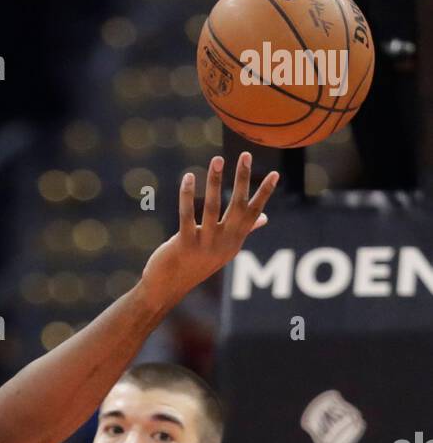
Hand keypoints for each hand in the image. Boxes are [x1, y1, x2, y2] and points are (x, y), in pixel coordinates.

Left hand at [142, 153, 278, 306]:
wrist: (167, 288)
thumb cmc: (194, 263)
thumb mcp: (222, 249)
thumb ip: (243, 231)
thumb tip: (264, 218)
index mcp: (234, 242)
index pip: (253, 214)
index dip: (264, 194)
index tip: (276, 173)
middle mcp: (223, 244)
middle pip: (237, 207)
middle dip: (242, 179)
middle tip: (246, 154)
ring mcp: (204, 245)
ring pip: (212, 208)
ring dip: (215, 182)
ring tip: (217, 159)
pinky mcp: (184, 244)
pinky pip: (187, 215)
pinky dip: (188, 195)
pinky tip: (189, 177)